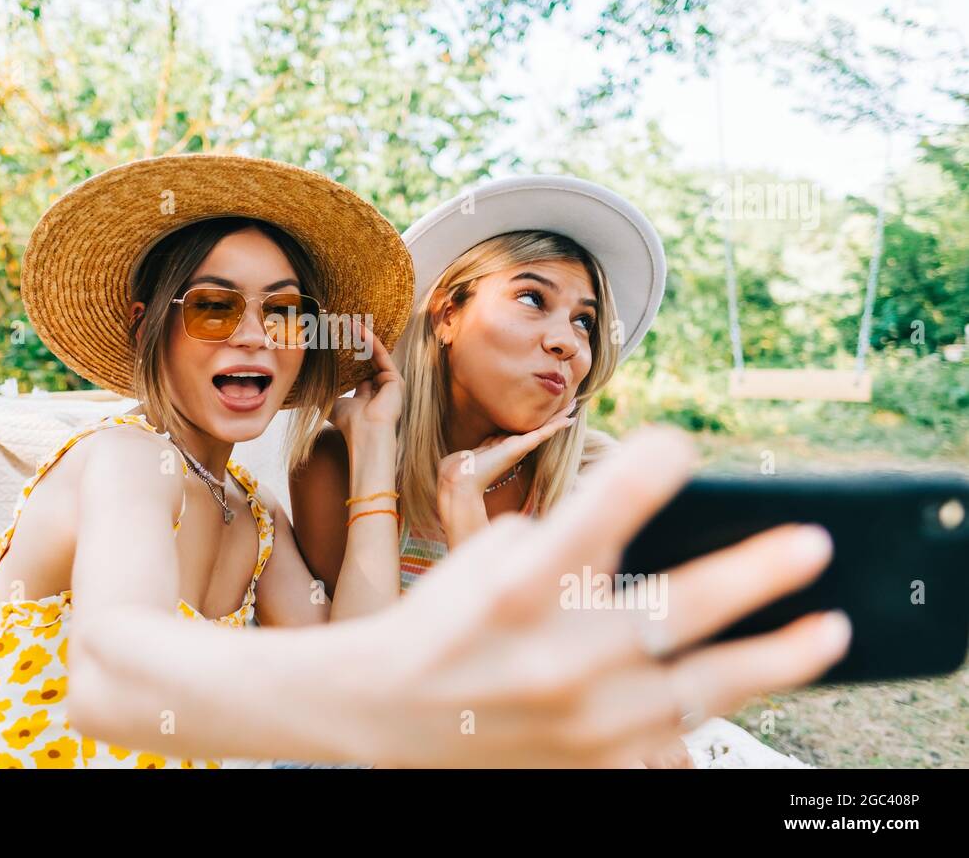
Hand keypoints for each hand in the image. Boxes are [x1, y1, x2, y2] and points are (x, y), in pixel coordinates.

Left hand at [328, 320, 402, 441]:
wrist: (365, 432)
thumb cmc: (349, 422)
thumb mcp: (331, 404)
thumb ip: (323, 392)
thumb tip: (306, 385)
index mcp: (367, 394)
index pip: (359, 369)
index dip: (349, 353)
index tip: (336, 339)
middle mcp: (380, 387)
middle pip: (368, 358)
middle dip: (356, 341)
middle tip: (343, 324)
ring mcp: (390, 382)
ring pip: (375, 353)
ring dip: (363, 336)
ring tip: (349, 321)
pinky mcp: (395, 378)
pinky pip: (381, 355)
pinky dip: (370, 341)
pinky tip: (359, 329)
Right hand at [355, 426, 850, 767]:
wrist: (385, 714)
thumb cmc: (444, 621)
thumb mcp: (490, 560)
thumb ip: (569, 543)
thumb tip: (651, 536)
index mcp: (518, 587)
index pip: (601, 510)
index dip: (649, 469)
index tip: (682, 444)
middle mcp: (553, 654)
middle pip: (678, 608)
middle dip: (757, 573)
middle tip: (813, 546)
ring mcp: (577, 720)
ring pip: (702, 690)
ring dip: (774, 659)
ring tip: (826, 633)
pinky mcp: (589, 767)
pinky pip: (675, 746)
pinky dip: (712, 717)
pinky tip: (746, 691)